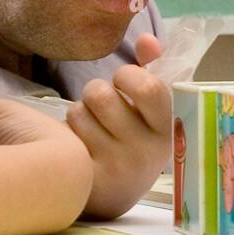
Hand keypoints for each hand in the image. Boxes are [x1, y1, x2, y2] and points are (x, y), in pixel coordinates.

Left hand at [65, 34, 171, 218]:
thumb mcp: (151, 111)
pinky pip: (66, 132)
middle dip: (96, 90)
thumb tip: (146, 40)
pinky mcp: (88, 179)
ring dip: (80, 111)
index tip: (124, 81)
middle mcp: (145, 153)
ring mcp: (116, 168)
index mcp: (167, 131)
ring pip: (79, 111)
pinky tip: (79, 144)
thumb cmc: (135, 139)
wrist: (117, 195)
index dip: (129, 75)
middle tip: (102, 104)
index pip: (150, 89)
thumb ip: (150, 70)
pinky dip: (69, 130)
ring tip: (92, 126)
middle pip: (103, 95)